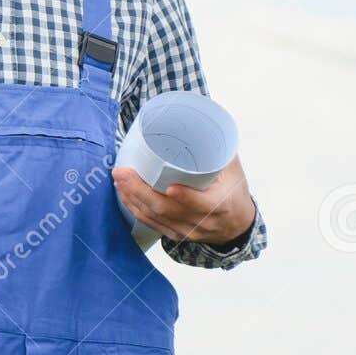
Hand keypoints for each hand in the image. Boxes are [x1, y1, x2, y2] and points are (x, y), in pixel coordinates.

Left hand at [112, 154, 255, 244]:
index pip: (202, 205)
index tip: (170, 188)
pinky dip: (135, 208)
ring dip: (132, 198)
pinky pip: (150, 223)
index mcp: (220, 205)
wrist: (237, 225)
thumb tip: (200, 120)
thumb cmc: (234, 192)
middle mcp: (201, 222)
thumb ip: (218, 149)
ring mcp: (186, 231)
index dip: (186, 198)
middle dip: (140, 191)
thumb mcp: (233, 170)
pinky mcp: (174, 234)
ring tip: (118, 179)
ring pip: (154, 217)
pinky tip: (124, 194)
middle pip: (166, 210)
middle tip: (123, 172)